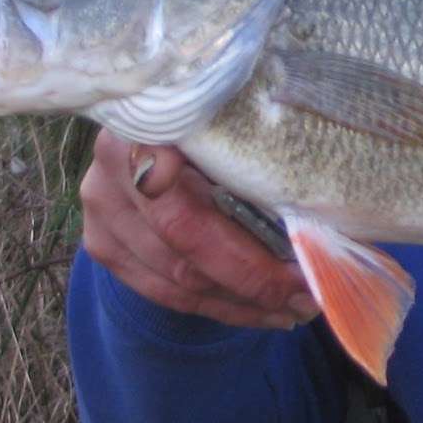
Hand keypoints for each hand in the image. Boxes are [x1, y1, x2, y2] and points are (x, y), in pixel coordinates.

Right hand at [79, 129, 317, 330]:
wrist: (163, 114)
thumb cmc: (222, 113)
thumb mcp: (243, 119)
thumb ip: (266, 157)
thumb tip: (321, 219)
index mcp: (154, 124)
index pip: (191, 208)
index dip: (247, 255)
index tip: (302, 271)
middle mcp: (114, 164)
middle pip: (186, 248)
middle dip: (254, 282)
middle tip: (309, 297)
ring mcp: (101, 207)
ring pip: (176, 280)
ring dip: (241, 303)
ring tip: (294, 307)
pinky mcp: (103, 242)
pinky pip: (163, 291)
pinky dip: (217, 304)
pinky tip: (259, 308)